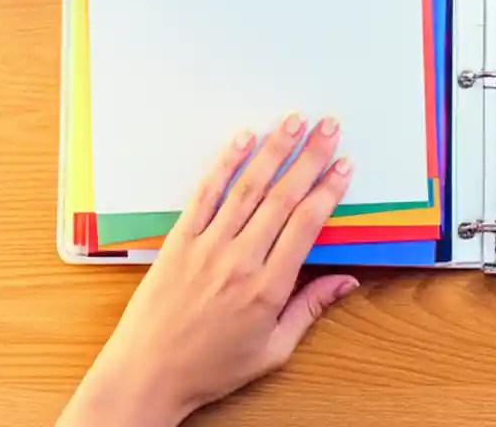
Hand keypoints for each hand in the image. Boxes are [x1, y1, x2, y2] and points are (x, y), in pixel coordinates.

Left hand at [58, 114, 357, 426]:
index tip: (344, 165)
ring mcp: (207, 247)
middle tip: (328, 126)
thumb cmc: (210, 367)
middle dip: (309, 157)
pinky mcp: (179, 241)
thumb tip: (347, 281)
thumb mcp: (273, 350)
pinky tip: (241, 140)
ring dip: (272, 150)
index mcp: (268, 288)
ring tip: (292, 121)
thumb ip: (310, 308)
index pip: (306, 224)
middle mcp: (240, 260)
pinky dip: (225, 164)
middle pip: (282, 197)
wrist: (148, 373)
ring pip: (247, 188)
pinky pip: (205, 195)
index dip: (328, 190)